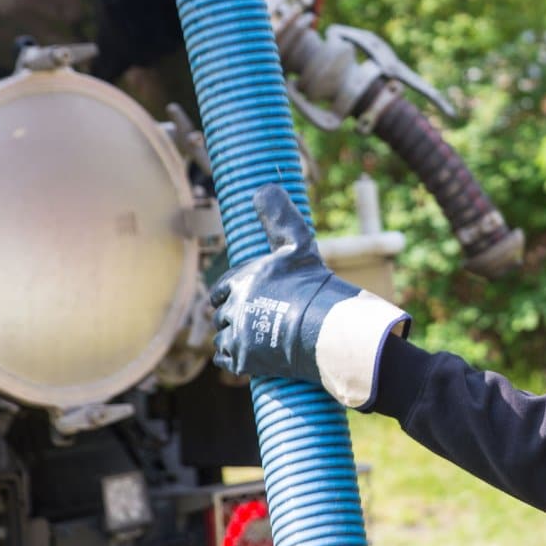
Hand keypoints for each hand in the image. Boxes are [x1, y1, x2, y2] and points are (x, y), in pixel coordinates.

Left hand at [211, 184, 409, 408]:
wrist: (326, 328)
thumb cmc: (315, 285)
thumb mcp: (300, 244)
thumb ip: (281, 217)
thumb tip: (265, 187)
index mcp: (241, 279)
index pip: (220, 290)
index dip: (228, 295)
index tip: (238, 300)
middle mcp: (234, 305)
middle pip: (222, 315)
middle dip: (234, 317)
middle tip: (254, 322)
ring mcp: (237, 334)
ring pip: (222, 337)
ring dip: (233, 338)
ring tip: (254, 340)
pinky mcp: (242, 359)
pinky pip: (226, 358)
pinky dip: (234, 358)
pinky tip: (248, 356)